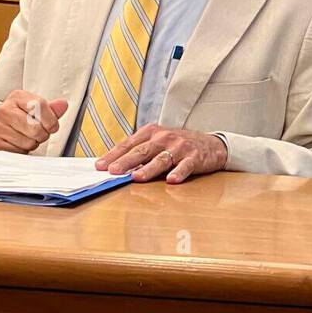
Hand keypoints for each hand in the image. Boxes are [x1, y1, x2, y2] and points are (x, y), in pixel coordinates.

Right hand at [0, 91, 67, 152]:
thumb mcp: (37, 110)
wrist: (0, 130)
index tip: (51, 126)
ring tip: (26, 138)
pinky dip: (22, 151)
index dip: (51, 120)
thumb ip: (52, 109)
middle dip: (42, 134)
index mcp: (17, 97)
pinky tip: (18, 144)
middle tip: (38, 133)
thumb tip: (62, 105)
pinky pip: (17, 152)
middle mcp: (3, 110)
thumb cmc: (21, 119)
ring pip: (28, 142)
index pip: (40, 106)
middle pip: (35, 127)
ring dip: (32, 143)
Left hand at [96, 124, 227, 184]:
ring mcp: (180, 147)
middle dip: (126, 162)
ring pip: (161, 159)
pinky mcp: (194, 157)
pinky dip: (179, 173)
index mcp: (151, 132)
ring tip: (137, 177)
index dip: (113, 155)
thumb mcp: (157, 142)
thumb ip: (138, 152)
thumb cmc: (178, 145)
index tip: (100, 166)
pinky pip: (185, 166)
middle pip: (142, 151)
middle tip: (113, 172)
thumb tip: (114, 167)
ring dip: (148, 169)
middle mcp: (164, 138)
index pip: (128, 144)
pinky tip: (172, 180)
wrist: (211, 144)